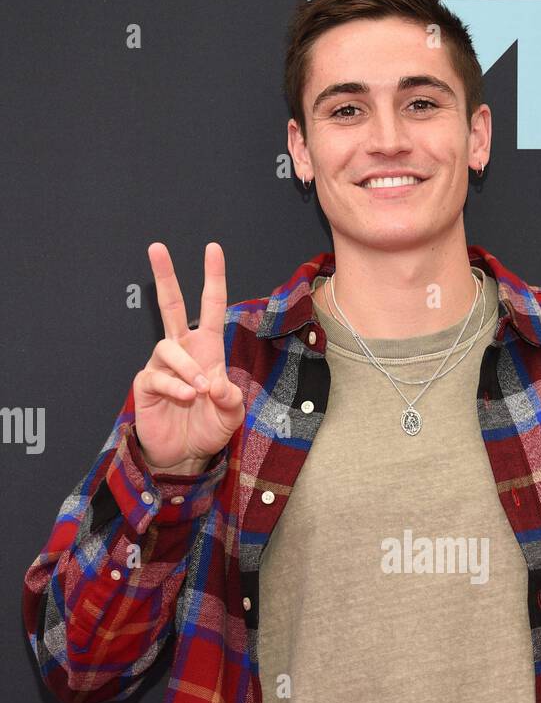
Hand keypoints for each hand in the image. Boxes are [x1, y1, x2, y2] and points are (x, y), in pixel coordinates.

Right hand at [133, 242, 244, 473]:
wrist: (186, 454)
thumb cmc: (208, 427)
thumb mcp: (232, 414)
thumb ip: (231, 399)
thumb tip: (216, 385)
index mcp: (207, 349)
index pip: (211, 307)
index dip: (213, 279)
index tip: (213, 249)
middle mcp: (183, 351)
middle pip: (172, 306)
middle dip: (165, 276)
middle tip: (157, 247)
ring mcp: (162, 366)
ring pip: (169, 348)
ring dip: (187, 367)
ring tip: (199, 390)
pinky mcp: (147, 385)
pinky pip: (158, 376)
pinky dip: (175, 385)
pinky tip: (187, 397)